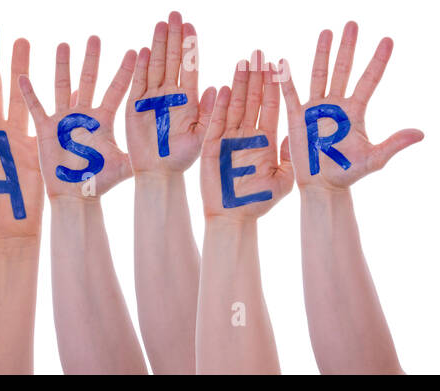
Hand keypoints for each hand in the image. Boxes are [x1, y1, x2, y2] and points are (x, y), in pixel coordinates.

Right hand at [19, 37, 135, 199]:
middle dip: (92, 60)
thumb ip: (139, 153)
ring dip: (62, 66)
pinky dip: (29, 93)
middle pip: (89, 81)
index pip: (117, 90)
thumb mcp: (123, 166)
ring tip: (64, 45)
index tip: (134, 51)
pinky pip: (36, 107)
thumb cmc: (100, 183)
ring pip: (63, 87)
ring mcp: (64, 120)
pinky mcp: (45, 129)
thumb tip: (164, 146)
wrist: (75, 196)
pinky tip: (22, 76)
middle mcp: (84, 115)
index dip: (124, 72)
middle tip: (95, 38)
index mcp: (104, 120)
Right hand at [125, 12, 215, 174]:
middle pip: (171, 59)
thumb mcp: (204, 137)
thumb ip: (212, 113)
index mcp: (189, 99)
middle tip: (174, 14)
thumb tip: (220, 87)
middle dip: (173, 36)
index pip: (190, 66)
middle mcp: (170, 95)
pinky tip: (140, 52)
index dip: (189, 46)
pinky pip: (136, 84)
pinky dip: (138, 69)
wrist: (159, 174)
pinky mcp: (133, 108)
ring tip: (159, 24)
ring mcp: (151, 100)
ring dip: (156, 45)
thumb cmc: (182, 159)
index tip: (190, 25)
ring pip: (154, 66)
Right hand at [200, 54, 292, 220]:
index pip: (271, 106)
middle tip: (259, 53)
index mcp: (266, 139)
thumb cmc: (259, 201)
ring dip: (239, 84)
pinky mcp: (213, 147)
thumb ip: (292, 156)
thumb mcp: (284, 178)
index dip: (274, 86)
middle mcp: (248, 135)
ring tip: (243, 62)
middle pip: (253, 100)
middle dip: (256, 77)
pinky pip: (217, 123)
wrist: (234, 218)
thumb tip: (297, 135)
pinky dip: (221, 107)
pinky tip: (226, 88)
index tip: (277, 65)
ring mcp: (229, 139)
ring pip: (236, 106)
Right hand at [278, 22, 423, 190]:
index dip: (378, 61)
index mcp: (355, 111)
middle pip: (343, 70)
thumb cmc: (347, 172)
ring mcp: (315, 109)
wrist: (321, 185)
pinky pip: (290, 95)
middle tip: (352, 24)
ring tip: (327, 32)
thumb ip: (394, 144)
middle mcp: (335, 105)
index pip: (369, 80)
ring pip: (319, 75)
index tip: (388, 40)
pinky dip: (286, 80)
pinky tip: (282, 63)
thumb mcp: (374, 159)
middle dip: (348, 47)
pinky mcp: (296, 118)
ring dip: (322, 54)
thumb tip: (420, 133)